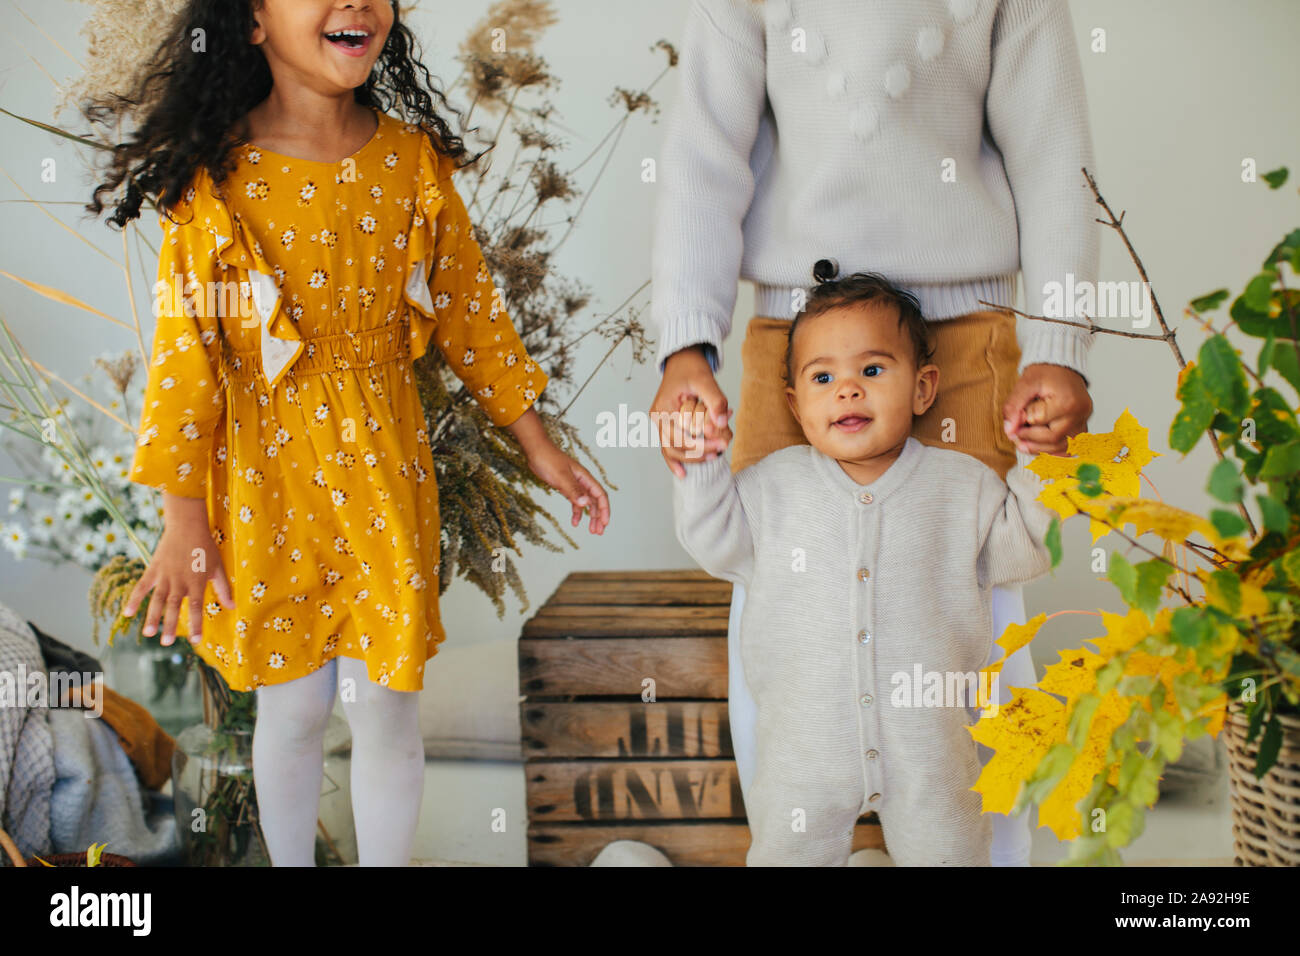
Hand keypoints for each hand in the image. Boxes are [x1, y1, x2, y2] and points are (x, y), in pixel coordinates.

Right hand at [120, 494, 233, 645]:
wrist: (187, 526)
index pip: (197, 607)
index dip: (197, 624)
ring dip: (152, 617)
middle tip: (167, 643)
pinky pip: (142, 586)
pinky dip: (134, 599)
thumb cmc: (206, 547)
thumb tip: (233, 607)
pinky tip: (127, 613)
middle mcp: (180, 582)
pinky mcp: (153, 569)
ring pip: (157, 600)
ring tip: (148, 634)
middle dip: (171, 626)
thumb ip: (224, 588)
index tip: (196, 641)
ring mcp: (165, 576)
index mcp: (197, 582)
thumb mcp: (218, 568)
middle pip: (174, 607)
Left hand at [524, 440, 609, 533]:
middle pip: (596, 501)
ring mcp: (574, 484)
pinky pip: (575, 502)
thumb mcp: (560, 477)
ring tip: (591, 530)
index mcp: (585, 478)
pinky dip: (576, 512)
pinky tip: (574, 522)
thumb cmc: (548, 459)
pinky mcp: (565, 487)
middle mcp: (582, 481)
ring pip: (587, 503)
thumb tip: (586, 504)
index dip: (604, 510)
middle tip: (599, 532)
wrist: (535, 450)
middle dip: (599, 517)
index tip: (604, 523)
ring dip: (590, 516)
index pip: (600, 495)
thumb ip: (573, 490)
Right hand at [651, 345, 731, 477]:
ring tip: (713, 457)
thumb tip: (721, 421)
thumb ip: (715, 400)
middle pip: (675, 446)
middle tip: (721, 449)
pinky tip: (684, 474)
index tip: (723, 443)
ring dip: (692, 457)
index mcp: (662, 408)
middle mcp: (657, 418)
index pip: (681, 436)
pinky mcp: (667, 425)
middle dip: (699, 451)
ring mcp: (660, 423)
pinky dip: (676, 461)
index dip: (701, 443)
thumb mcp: (705, 380)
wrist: (683, 360)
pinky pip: (669, 447)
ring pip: (672, 450)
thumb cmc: (692, 368)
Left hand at [1001, 363, 1092, 454]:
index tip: (1016, 417)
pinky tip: (1038, 446)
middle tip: (1015, 434)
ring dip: (1039, 449)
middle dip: (1029, 439)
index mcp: (1068, 401)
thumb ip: (1014, 406)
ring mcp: (1083, 422)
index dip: (1022, 422)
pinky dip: (1052, 450)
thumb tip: (1009, 430)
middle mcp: (1080, 413)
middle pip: (1052, 439)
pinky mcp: (1082, 427)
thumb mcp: (1025, 383)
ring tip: (1023, 442)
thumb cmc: (1045, 373)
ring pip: (1061, 448)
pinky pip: (1069, 448)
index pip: (1039, 421)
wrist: (1063, 367)